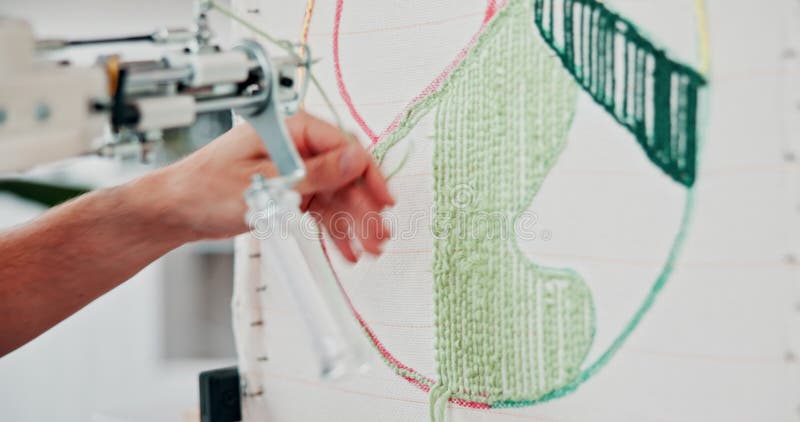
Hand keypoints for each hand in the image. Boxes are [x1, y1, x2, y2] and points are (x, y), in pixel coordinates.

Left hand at [134, 111, 393, 261]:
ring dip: (352, 223)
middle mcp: (296, 147)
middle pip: (344, 176)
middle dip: (362, 209)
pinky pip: (318, 208)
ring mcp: (293, 169)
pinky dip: (332, 229)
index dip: (369, 176)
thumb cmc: (206, 189)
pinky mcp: (288, 190)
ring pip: (335, 196)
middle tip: (378, 238)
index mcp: (291, 130)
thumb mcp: (267, 184)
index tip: (385, 202)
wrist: (174, 211)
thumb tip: (356, 159)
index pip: (344, 148)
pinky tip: (345, 249)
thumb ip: (316, 173)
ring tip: (367, 250)